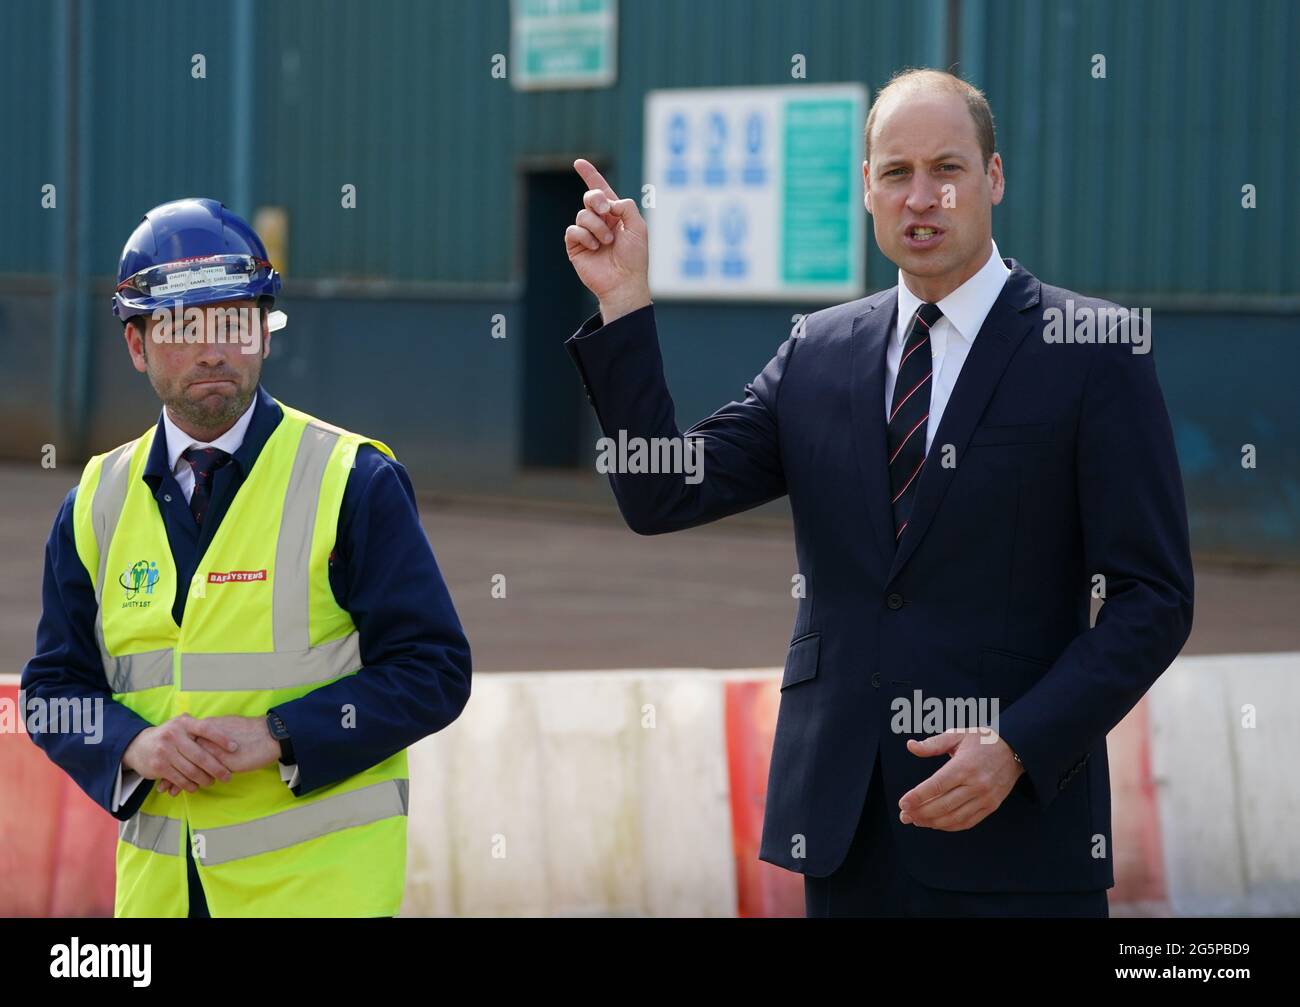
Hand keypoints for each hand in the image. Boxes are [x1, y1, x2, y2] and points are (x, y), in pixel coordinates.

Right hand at [123, 713, 237, 795]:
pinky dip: (190, 785)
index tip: (235, 748)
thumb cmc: (169, 735)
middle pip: (201, 755)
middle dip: (217, 768)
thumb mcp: (182, 725)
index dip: (222, 739)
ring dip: (204, 779)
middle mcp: (174, 735)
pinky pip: (179, 779)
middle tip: (228, 776)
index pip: (206, 729)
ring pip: (191, 770)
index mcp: (183, 723)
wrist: (138, 745)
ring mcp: (165, 751)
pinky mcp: (158, 766)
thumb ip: (199, 727)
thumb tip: (228, 732)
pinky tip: (196, 787)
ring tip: (212, 782)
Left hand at [154, 716, 279, 796]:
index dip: (174, 755)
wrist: (271, 734)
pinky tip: (185, 791)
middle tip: (161, 782)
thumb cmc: (254, 731)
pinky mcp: (221, 762)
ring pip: (188, 766)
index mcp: (208, 727)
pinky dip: (191, 783)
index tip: (166, 765)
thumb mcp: (230, 727)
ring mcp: (213, 750)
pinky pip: (202, 775)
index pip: (185, 743)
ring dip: (177, 780)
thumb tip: (207, 738)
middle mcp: (206, 738)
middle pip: (181, 755)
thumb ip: (215, 733)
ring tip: (169, 791)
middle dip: (170, 770)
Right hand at [565, 158, 650, 322]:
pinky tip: (594, 247)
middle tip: (605, 212)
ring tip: (606, 242)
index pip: (601, 191)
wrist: (624, 282)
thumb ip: (626, 206)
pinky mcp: (576, 246)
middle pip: (590, 198)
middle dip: (596, 200)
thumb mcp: (638, 227)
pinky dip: (585, 236)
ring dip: (597, 226)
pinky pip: (573, 230)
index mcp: (615, 215)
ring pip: (582, 215)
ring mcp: (586, 234)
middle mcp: (600, 222)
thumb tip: (608, 202)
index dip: (590, 176)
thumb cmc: (635, 257)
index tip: (578, 163)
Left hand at [898, 727, 1024, 830]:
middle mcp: (976, 784)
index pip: (936, 786)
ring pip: (954, 817)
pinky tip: (935, 823)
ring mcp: (985, 797)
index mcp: (964, 766)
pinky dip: (949, 826)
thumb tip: (911, 746)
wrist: (1015, 749)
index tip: (902, 803)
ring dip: (932, 822)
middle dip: (920, 813)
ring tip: (916, 820)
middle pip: (943, 805)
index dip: (917, 797)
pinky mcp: (991, 806)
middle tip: (904, 815)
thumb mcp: (957, 734)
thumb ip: (933, 743)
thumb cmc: (982, 740)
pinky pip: (967, 822)